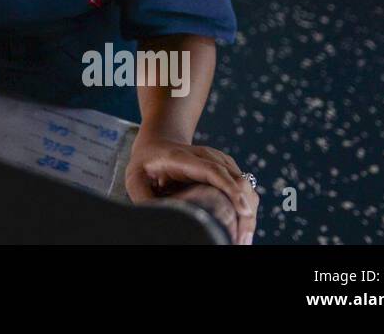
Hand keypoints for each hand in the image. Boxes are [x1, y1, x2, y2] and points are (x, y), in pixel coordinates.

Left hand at [125, 135, 257, 244]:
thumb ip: (143, 198)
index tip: (244, 211)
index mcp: (183, 158)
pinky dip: (247, 210)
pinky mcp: (227, 171)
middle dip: (245, 210)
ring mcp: (220, 162)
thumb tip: (157, 218)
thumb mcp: (134, 178)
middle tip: (241, 240)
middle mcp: (207, 157)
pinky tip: (242, 230)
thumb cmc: (145, 163)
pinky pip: (245, 191)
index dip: (231, 190)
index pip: (213, 170)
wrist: (157, 143)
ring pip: (246, 186)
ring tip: (242, 240)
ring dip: (249, 213)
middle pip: (237, 180)